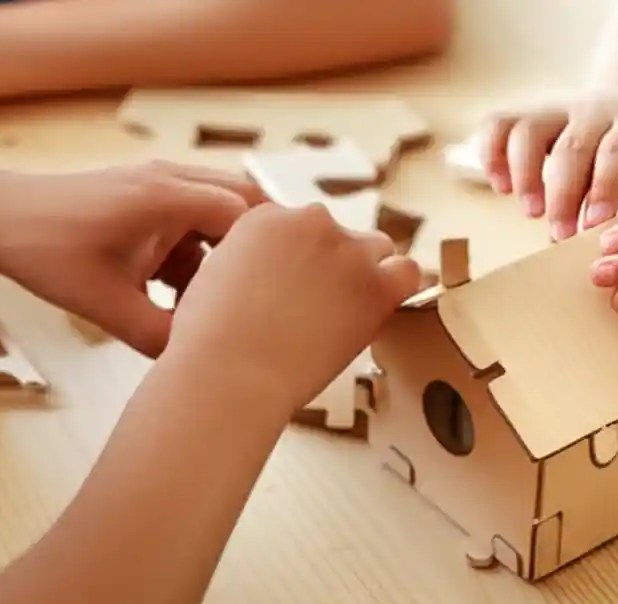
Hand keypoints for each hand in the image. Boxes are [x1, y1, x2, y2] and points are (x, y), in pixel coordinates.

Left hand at [0, 161, 264, 357]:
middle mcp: (172, 180)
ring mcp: (161, 185)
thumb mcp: (107, 307)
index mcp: (168, 196)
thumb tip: (205, 361)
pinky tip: (179, 292)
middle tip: (259, 294)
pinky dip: (198, 253)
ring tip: (213, 299)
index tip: (269, 294)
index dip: (265, 254)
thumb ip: (161, 337)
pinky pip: (194, 220)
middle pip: (245, 204)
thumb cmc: (46, 253)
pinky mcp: (150, 198)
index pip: (248, 213)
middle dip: (255, 250)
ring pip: (220, 215)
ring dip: (223, 254)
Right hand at [168, 204, 420, 410]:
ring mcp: (346, 249)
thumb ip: (249, 263)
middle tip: (319, 308)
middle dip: (334, 266)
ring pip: (376, 249)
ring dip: (366, 275)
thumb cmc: (210, 345)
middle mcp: (308, 221)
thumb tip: (274, 277)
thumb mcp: (214, 279)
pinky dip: (398, 289)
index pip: (301, 227)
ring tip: (345, 315)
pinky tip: (379, 313)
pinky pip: (407, 273)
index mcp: (265, 215)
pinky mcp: (374, 284)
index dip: (302, 262)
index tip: (294, 291)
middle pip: (339, 235)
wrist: (229, 373)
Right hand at [477, 91, 617, 240]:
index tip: (593, 225)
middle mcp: (592, 112)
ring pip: (529, 129)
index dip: (604, 188)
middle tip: (561, 235)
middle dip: (562, 195)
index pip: (617, 152)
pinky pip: (500, 123)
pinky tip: (499, 187)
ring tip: (530, 212)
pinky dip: (491, 154)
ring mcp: (556, 109)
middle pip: (571, 147)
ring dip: (524, 173)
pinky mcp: (528, 113)